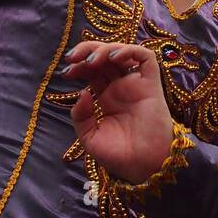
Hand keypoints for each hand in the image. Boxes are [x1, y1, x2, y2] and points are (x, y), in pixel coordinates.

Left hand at [62, 41, 172, 185]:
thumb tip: (81, 92)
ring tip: (91, 61)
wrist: (143, 167)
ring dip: (104, 49)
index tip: (66, 72)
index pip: (91, 71)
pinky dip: (129, 51)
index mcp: (106, 97)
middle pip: (104, 57)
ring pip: (122, 53)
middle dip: (86, 51)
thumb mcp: (89, 137)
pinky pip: (145, 58)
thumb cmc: (119, 156)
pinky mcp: (152, 84)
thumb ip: (80, 116)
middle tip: (72, 57)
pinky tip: (113, 59)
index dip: (78, 66)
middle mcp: (121, 87)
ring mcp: (136, 84)